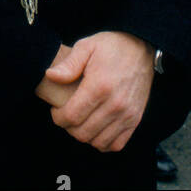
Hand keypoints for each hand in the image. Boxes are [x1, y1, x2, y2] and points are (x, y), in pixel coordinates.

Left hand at [37, 32, 154, 152]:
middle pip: (83, 132)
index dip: (58, 117)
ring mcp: (127, 114)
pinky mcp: (136, 119)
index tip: (56, 110)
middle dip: (68, 127)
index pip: (72, 116)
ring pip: (98, 142)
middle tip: (67, 115)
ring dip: (85, 136)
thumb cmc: (111, 47)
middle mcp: (115, 104)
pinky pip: (116, 144)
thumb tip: (50, 76)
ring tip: (81, 122)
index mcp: (99, 86)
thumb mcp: (87, 46)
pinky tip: (96, 129)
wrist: (140, 48)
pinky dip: (103, 142)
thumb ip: (68, 64)